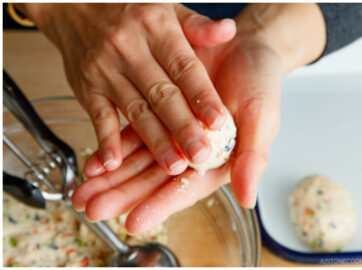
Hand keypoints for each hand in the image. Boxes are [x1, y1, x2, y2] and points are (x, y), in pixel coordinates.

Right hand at [18, 3, 234, 175]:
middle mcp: (130, 49)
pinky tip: (115, 162)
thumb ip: (198, 26)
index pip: (185, 68)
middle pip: (162, 95)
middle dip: (184, 128)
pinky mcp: (87, 87)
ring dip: (155, 141)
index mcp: (157, 29)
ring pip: (136, 111)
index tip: (220, 120)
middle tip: (202, 155)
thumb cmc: (130, 10)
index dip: (202, 96)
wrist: (73, 3)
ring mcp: (106, 70)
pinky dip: (106, 141)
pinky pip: (98, 116)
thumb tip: (228, 30)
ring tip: (173, 165)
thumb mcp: (169, 7)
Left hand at [69, 3, 324, 232]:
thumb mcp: (262, 117)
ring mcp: (174, 134)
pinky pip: (132, 133)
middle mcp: (194, 153)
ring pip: (138, 160)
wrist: (248, 45)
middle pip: (155, 180)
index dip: (161, 204)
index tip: (134, 220)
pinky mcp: (159, 113)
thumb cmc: (262, 82)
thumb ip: (253, 157)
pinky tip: (92, 162)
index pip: (187, 188)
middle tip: (94, 209)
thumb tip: (247, 197)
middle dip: (123, 195)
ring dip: (111, 178)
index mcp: (221, 160)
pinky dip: (112, 148)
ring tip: (83, 194)